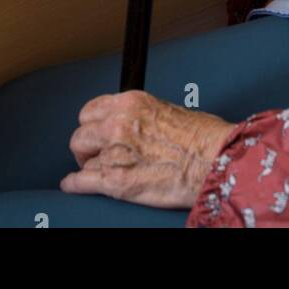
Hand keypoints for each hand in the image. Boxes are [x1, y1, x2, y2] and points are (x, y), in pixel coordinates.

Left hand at [59, 90, 233, 209]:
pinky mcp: (117, 181)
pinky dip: (75, 185)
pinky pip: (82, 182)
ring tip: (94, 170)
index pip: (92, 109)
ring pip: (83, 158)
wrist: (215, 159)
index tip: (95, 131)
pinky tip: (72, 185)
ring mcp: (115, 152)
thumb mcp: (167, 110)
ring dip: (88, 165)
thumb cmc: (203, 137)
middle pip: (82, 133)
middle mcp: (118, 123)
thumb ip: (141, 117)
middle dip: (87, 145)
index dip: (93, 124)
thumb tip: (134, 127)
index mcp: (131, 102)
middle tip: (94, 153)